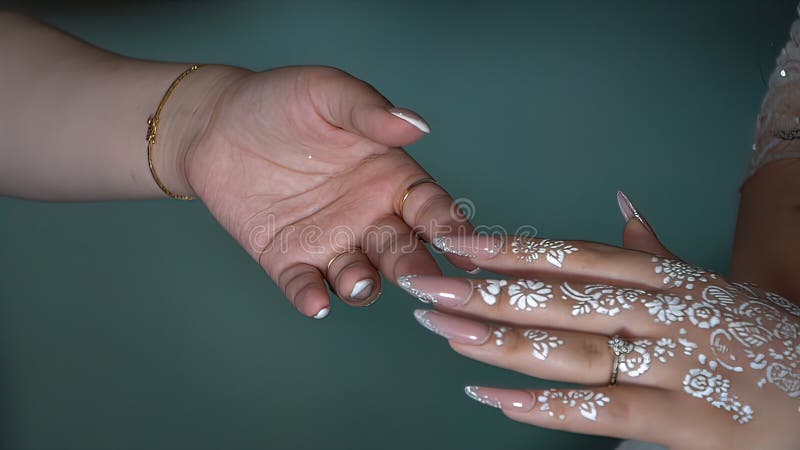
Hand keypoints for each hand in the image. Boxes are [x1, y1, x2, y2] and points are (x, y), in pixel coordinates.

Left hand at [177, 65, 475, 317]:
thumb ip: (369, 112)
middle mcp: (369, 217)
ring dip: (363, 284)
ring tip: (358, 281)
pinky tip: (313, 301)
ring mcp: (330, 242)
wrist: (217, 124)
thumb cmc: (280, 102)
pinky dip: (311, 296)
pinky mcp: (289, 260)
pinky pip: (305, 284)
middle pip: (403, 250)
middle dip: (414, 267)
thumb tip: (417, 125)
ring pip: (360, 275)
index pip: (432, 208)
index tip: (463, 246)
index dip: (451, 227)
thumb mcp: (327, 93)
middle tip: (418, 278)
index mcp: (390, 178)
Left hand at [399, 193, 799, 448]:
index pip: (575, 256)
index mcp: (666, 277)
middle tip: (427, 285)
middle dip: (486, 292)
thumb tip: (622, 202)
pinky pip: (606, 409)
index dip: (513, 249)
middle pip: (560, 298)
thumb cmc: (764, 339)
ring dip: (501, 341)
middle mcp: (664, 311)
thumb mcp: (712, 286)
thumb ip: (657, 251)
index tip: (459, 244)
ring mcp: (675, 364)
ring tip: (445, 332)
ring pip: (573, 348)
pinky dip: (548, 407)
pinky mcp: (689, 420)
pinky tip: (495, 400)